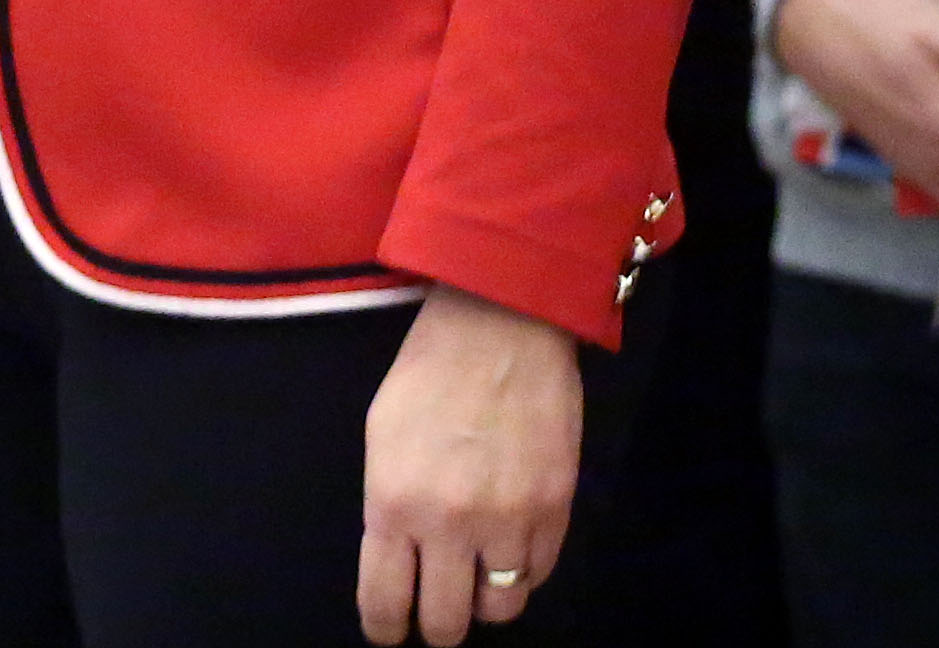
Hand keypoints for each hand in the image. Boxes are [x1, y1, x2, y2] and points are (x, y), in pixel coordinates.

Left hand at [359, 286, 582, 640]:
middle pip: (445, 623)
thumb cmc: (430, 371)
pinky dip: (523, 572)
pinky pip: (540, 573)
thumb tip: (399, 565)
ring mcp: (509, 518)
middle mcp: (451, 523)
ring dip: (484, 600)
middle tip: (438, 609)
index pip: (385, 606)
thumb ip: (387, 508)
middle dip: (436, 626)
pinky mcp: (555, 506)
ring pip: (500, 609)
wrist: (504, 320)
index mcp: (394, 504)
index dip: (387, 628)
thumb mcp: (382, 438)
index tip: (393, 628)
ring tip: (480, 575)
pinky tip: (512, 547)